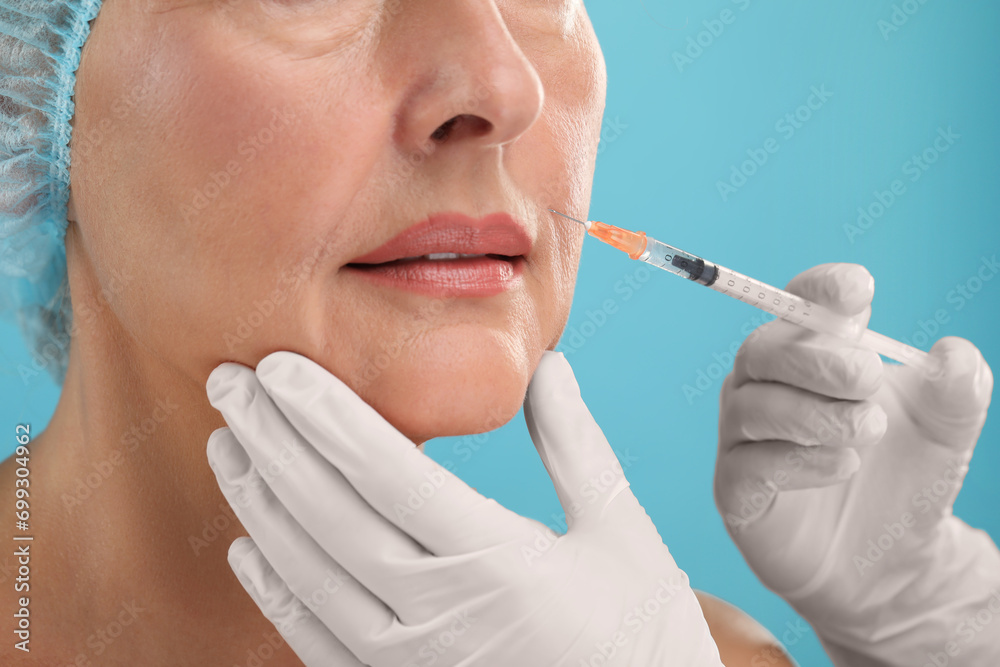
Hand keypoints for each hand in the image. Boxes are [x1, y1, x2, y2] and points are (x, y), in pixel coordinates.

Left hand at [206, 350, 722, 665]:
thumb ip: (575, 447)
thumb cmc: (642, 640)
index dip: (325, 415)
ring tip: (227, 445)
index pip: (386, 474)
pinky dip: (274, 592)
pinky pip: (315, 641)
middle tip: (228, 382)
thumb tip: (548, 367)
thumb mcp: (621, 535)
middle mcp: (438, 614)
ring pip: (309, 574)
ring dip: (259, 504)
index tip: (279, 367)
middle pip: (330, 514)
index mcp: (497, 561)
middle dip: (272, 441)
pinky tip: (245, 548)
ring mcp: (409, 664)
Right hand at [714, 263, 992, 634]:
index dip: (818, 290)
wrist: (889, 560)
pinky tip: (844, 466)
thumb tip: (951, 354)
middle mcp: (766, 386)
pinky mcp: (735, 489)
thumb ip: (958, 388)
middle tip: (871, 380)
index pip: (798, 303)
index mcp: (811, 354)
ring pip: (753, 405)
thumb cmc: (903, 478)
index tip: (860, 292)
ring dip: (814, 413)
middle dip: (818, 358)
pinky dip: (799, 460)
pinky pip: (749, 462)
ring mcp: (744, 437)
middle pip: (764, 349)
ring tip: (867, 433)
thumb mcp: (947, 431)